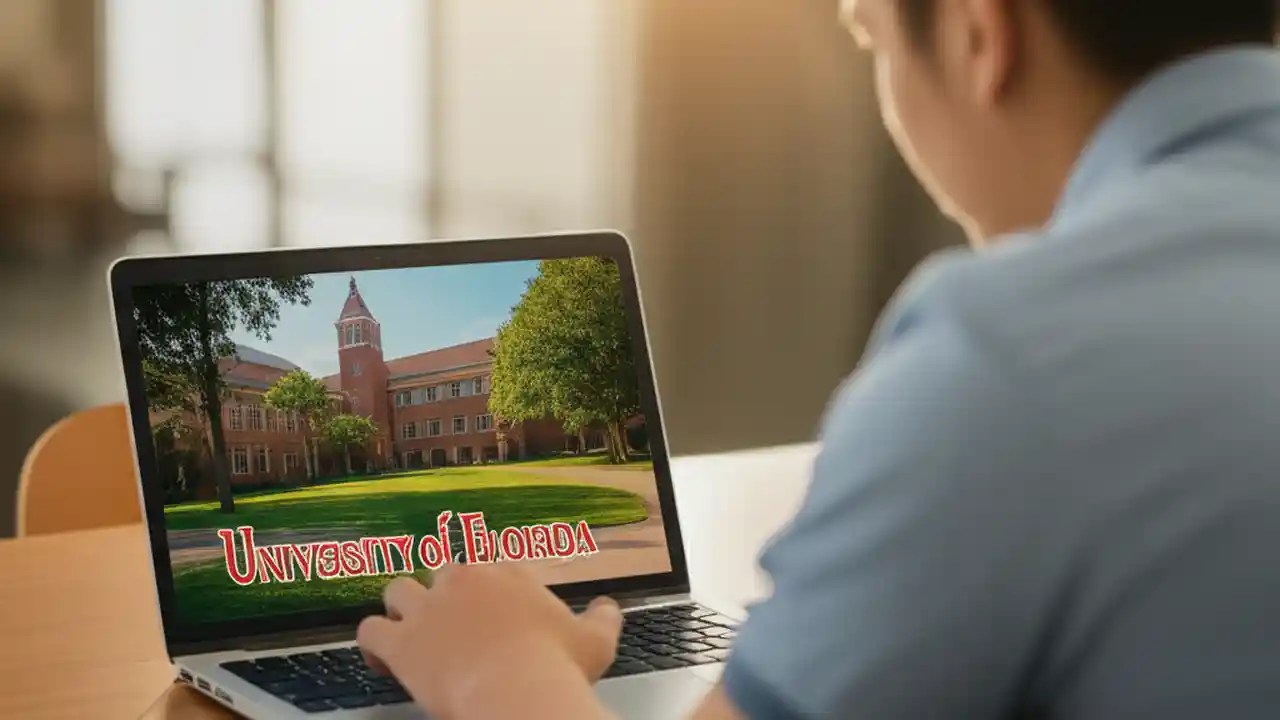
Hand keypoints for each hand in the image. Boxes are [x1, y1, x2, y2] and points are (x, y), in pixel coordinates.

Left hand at [357, 563, 622, 718]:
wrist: (518, 691)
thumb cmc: (557, 665)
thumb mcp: (595, 640)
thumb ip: (603, 617)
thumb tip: (610, 606)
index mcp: (508, 574)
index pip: (490, 565)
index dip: (488, 588)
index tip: (491, 610)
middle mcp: (464, 580)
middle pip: (441, 571)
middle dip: (444, 593)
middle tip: (452, 623)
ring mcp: (428, 608)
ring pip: (397, 591)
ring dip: (401, 609)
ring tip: (409, 632)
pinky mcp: (401, 641)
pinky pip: (369, 631)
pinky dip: (373, 644)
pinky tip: (383, 659)